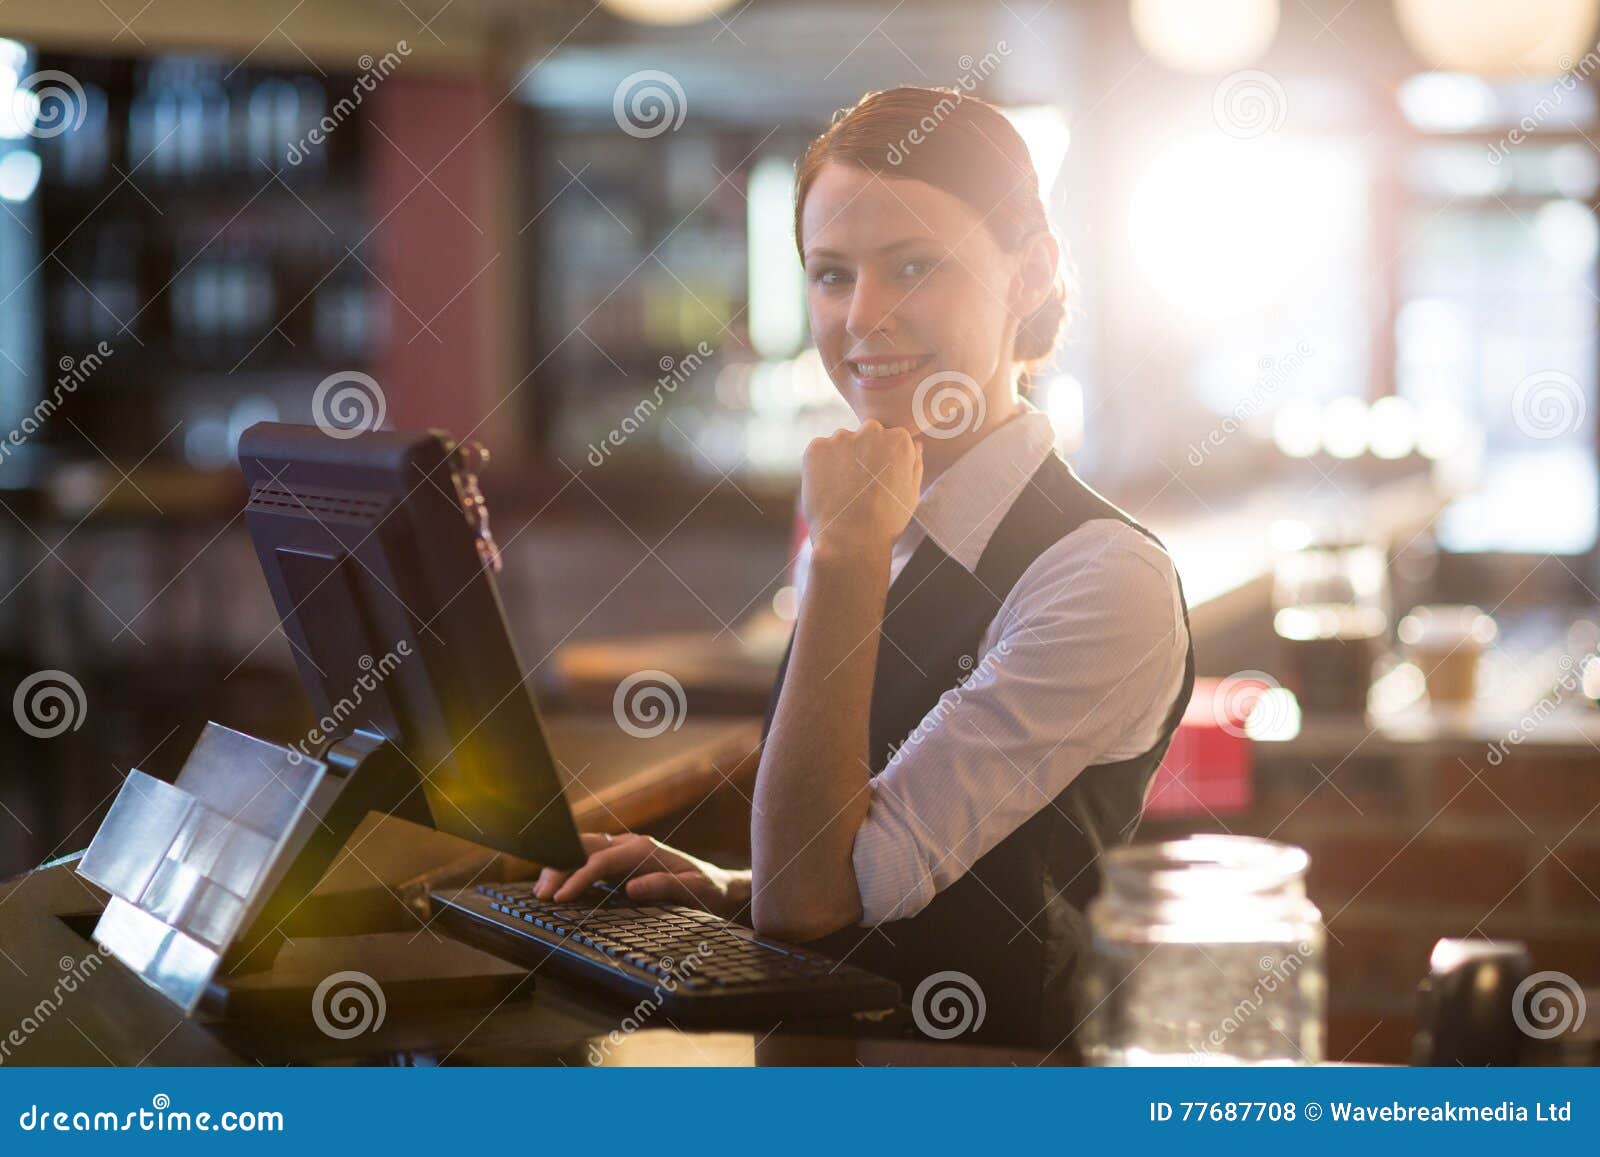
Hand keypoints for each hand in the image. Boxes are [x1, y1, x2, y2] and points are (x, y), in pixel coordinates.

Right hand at [531, 832, 748, 914]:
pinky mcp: (621, 862)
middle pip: (584, 848)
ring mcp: (624, 851)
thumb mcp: (694, 891)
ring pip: (582, 850)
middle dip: (559, 867)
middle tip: (542, 894)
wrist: (719, 886)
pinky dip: (570, 870)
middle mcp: (631, 844)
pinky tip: (557, 886)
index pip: (600, 860)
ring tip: (542, 891)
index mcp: (644, 849)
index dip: (578, 877)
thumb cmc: (708, 891)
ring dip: (560, 866)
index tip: (561, 898)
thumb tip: (631, 887)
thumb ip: (664, 886)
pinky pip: (589, 860)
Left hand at [801, 421, 922, 556]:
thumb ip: (914, 463)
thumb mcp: (911, 493)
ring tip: (842, 491)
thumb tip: (915, 443)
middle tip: (859, 485)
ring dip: (841, 458)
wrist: (851, 539)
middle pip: (865, 435)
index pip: (889, 438)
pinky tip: (827, 489)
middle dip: (862, 452)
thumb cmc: (886, 521)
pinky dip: (820, 466)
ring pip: (841, 443)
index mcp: (899, 439)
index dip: (883, 461)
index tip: (878, 479)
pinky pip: (819, 452)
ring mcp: (841, 437)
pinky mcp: (817, 447)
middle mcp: (871, 431)